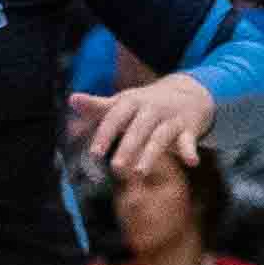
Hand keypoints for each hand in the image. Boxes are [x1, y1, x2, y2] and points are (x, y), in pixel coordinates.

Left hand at [71, 75, 219, 175]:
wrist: (189, 92)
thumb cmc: (147, 103)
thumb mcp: (123, 102)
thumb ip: (98, 106)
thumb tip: (71, 100)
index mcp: (131, 102)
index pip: (115, 117)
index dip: (105, 134)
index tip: (94, 153)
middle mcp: (152, 108)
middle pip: (138, 129)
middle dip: (127, 147)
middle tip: (116, 168)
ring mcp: (171, 118)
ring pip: (160, 137)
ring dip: (151, 154)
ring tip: (139, 173)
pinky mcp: (189, 129)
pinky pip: (189, 141)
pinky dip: (190, 151)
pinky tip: (192, 162)